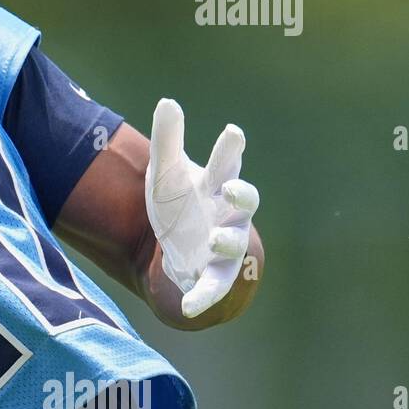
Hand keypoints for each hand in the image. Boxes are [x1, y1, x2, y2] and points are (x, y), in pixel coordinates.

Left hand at [145, 98, 259, 317]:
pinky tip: (189, 307)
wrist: (176, 242)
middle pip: (243, 201)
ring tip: (215, 238)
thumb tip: (167, 101)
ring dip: (228, 241)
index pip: (227, 163)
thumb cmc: (178, 199)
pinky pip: (213, 286)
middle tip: (232, 187)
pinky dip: (203, 297)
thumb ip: (167, 139)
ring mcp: (223, 243)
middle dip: (241, 194)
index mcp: (217, 184)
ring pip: (235, 242)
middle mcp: (227, 212)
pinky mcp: (213, 273)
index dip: (230, 149)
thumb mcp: (164, 170)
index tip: (232, 131)